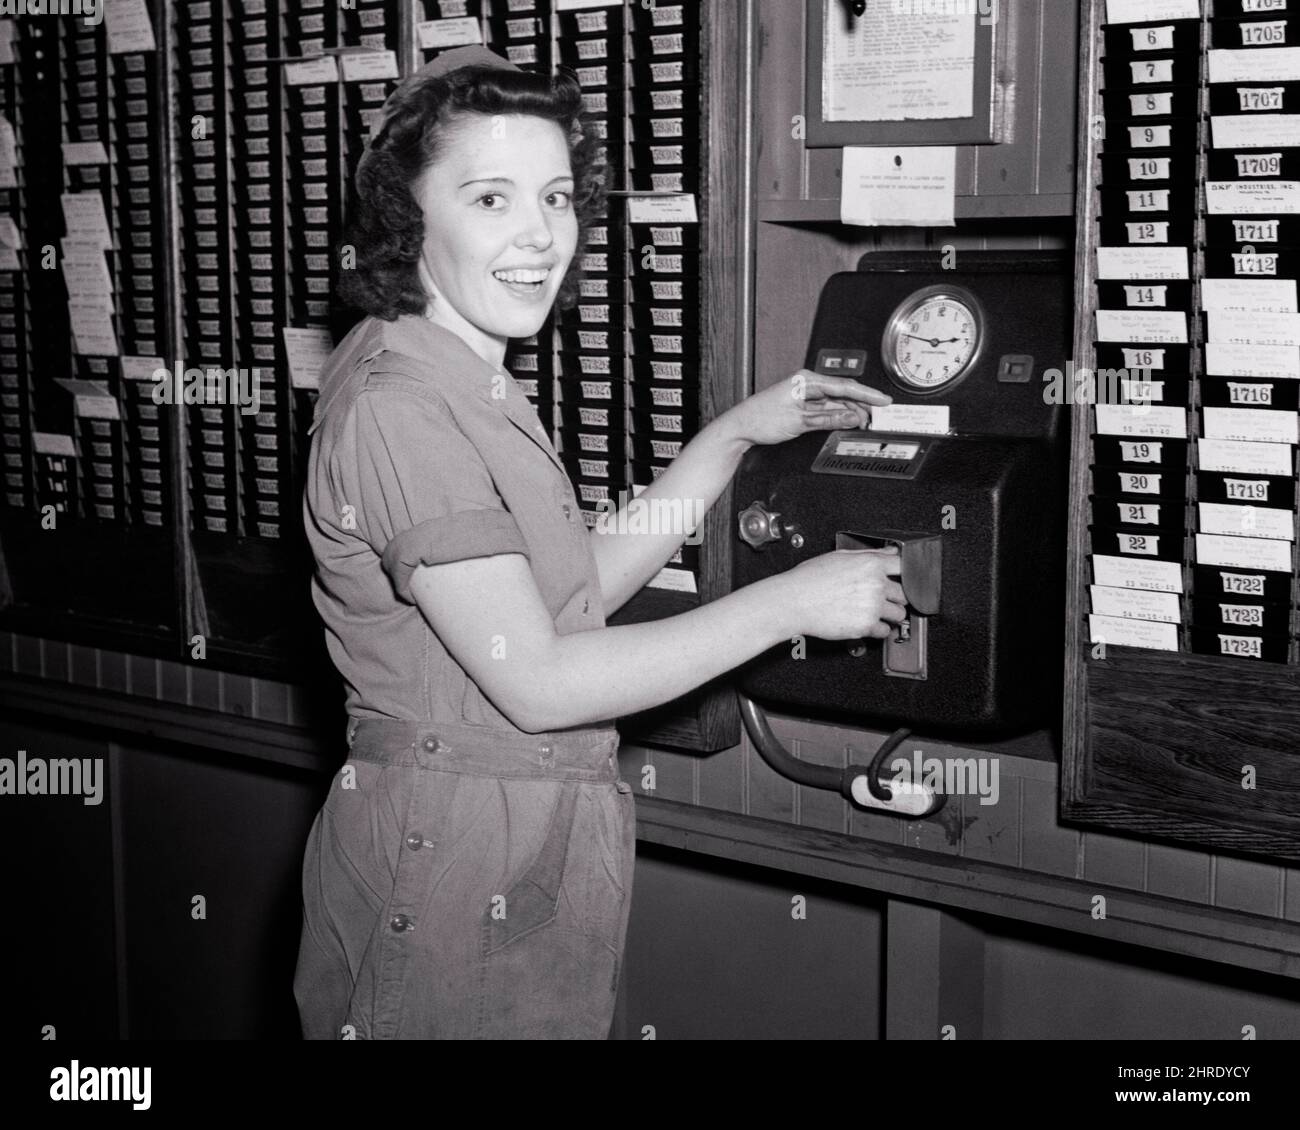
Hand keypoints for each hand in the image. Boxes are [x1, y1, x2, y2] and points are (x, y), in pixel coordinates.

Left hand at [718, 370, 892, 447]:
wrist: (741, 426)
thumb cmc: (761, 419)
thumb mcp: (799, 421)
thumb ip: (828, 419)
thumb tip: (852, 418)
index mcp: (806, 380)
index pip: (844, 386)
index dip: (867, 395)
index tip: (883, 400)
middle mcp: (807, 384)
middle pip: (842, 393)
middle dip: (862, 405)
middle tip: (879, 416)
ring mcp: (805, 394)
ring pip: (836, 402)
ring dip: (851, 412)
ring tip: (867, 422)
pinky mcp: (802, 405)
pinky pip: (826, 409)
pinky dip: (838, 416)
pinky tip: (848, 422)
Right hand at [778, 548, 907, 640]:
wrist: (793, 602)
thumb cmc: (809, 578)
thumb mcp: (839, 557)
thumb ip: (869, 555)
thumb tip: (889, 553)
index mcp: (870, 564)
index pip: (904, 567)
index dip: (904, 574)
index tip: (901, 579)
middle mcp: (875, 585)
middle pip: (904, 594)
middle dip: (895, 597)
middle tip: (882, 598)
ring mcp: (872, 607)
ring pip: (899, 614)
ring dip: (890, 615)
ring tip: (874, 612)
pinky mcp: (866, 626)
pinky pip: (885, 631)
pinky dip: (878, 629)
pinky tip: (866, 622)